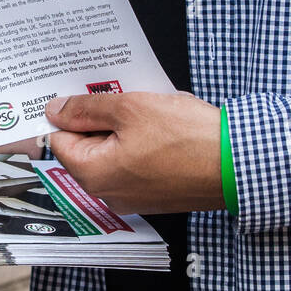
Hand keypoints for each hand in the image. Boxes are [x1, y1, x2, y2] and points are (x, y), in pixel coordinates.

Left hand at [45, 91, 223, 214]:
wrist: (235, 164)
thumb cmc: (185, 137)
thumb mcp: (129, 108)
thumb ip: (87, 108)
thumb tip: (55, 109)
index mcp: (93, 174)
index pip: (60, 139)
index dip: (70, 112)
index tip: (82, 94)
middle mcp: (108, 193)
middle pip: (86, 147)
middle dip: (99, 118)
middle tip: (121, 96)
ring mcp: (133, 197)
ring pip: (113, 152)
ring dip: (123, 128)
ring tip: (146, 108)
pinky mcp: (154, 195)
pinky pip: (134, 163)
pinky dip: (141, 142)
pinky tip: (161, 126)